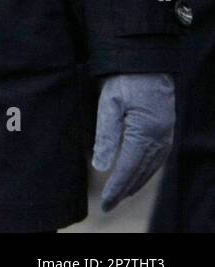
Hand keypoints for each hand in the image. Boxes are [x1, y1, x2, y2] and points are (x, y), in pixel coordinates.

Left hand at [92, 73, 173, 211]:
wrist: (144, 61)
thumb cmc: (123, 80)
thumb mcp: (109, 104)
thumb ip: (106, 136)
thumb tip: (101, 166)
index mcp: (145, 132)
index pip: (127, 168)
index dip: (116, 188)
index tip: (105, 203)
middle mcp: (160, 137)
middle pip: (140, 172)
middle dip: (124, 190)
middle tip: (109, 205)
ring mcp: (166, 134)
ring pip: (151, 167)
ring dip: (137, 182)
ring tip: (122, 194)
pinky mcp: (166, 129)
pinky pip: (158, 157)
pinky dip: (147, 170)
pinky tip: (138, 174)